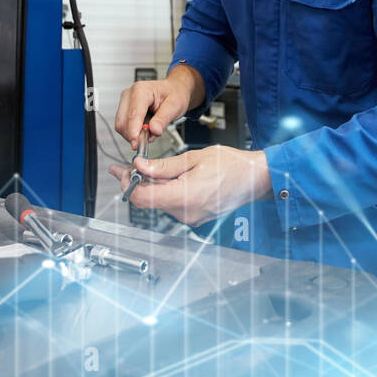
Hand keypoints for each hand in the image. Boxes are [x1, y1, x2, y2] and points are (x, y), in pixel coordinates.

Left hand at [108, 146, 270, 226]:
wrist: (256, 178)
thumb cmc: (232, 165)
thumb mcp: (194, 158)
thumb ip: (164, 166)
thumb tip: (140, 167)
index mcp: (184, 197)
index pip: (142, 198)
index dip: (127, 183)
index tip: (121, 171)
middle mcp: (185, 213)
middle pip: (148, 201)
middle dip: (136, 183)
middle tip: (129, 166)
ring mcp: (191, 218)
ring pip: (159, 203)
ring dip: (151, 187)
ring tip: (149, 169)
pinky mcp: (195, 217)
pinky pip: (172, 205)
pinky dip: (165, 192)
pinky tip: (166, 178)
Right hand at [114, 65, 202, 148]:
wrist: (173, 91)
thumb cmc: (174, 95)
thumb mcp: (175, 106)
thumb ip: (163, 119)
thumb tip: (154, 130)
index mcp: (142, 90)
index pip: (134, 114)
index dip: (133, 130)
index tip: (136, 143)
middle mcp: (129, 95)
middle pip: (123, 122)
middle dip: (134, 135)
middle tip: (150, 138)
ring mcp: (125, 102)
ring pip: (121, 126)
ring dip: (134, 135)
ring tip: (150, 132)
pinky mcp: (124, 110)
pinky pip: (123, 127)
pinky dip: (133, 133)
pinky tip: (144, 130)